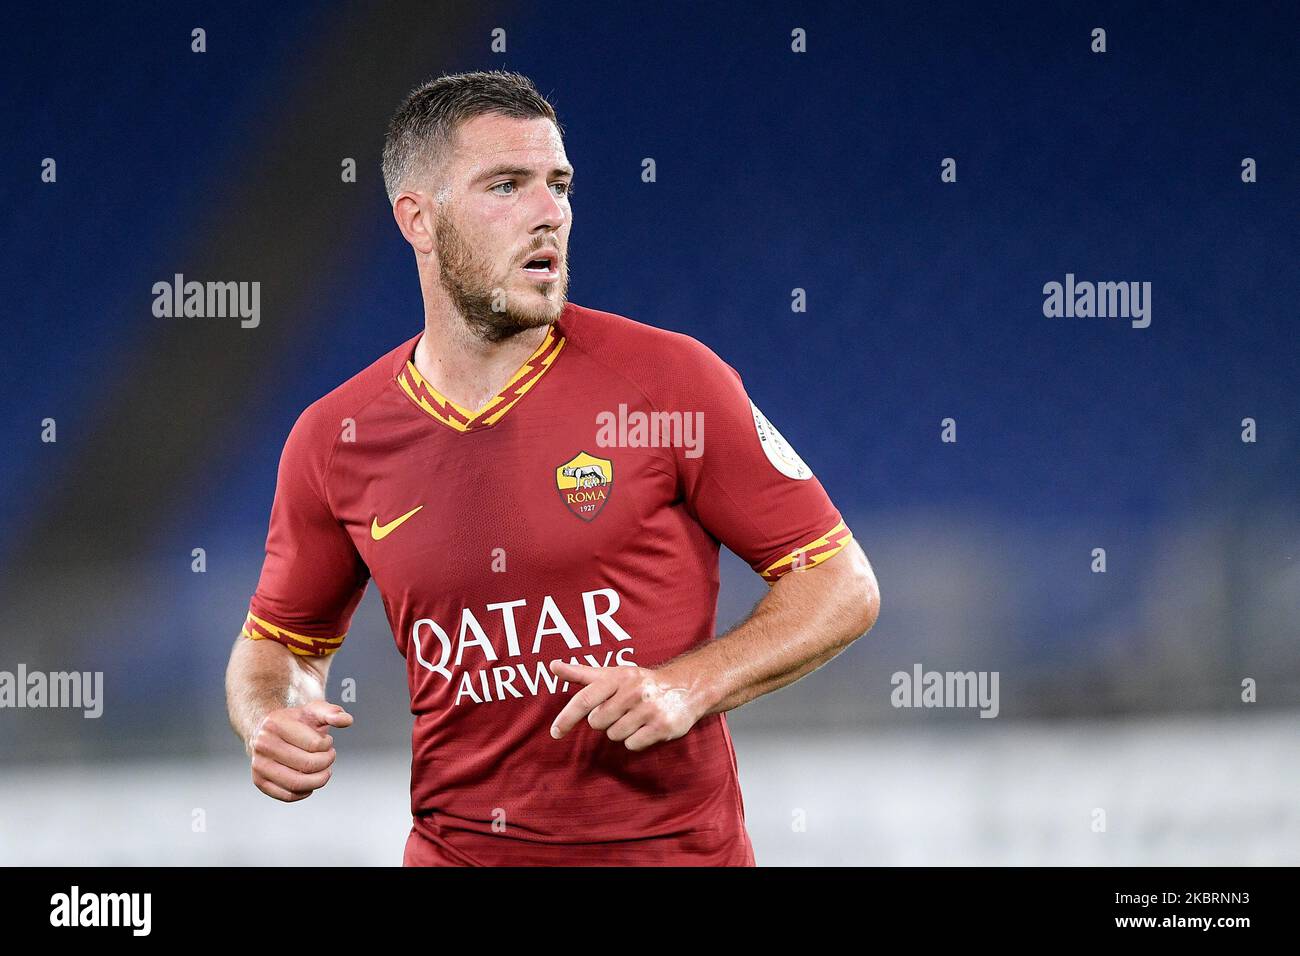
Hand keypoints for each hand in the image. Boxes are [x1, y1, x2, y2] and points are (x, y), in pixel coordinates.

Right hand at [247, 700, 352, 801]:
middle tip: (329, 756)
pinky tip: (310, 782)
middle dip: (326, 762)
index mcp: (276, 724)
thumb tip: (347, 720)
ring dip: (319, 780)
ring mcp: (259, 764)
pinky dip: (305, 792)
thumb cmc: (296, 722)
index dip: (327, 745)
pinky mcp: (259, 781)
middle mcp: (263, 744)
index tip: (327, 742)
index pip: (314, 745)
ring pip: (296, 783)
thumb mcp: (314, 710)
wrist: (269, 731)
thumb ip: (333, 712)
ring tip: (324, 771)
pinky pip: (287, 795)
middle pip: (307, 765)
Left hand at [548, 660, 704, 750]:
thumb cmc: (640, 683)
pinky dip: (635, 740)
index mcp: (618, 676)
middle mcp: (633, 691)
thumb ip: (581, 673)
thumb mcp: (612, 674)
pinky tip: (645, 727)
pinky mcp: (662, 727)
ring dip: (620, 730)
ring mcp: (649, 710)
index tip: (555, 732)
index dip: (567, 717)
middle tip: (620, 710)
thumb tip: (552, 666)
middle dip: (604, 720)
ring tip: (635, 717)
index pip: (585, 699)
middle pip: (597, 722)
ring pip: (614, 735)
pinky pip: (632, 744)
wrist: (685, 688)